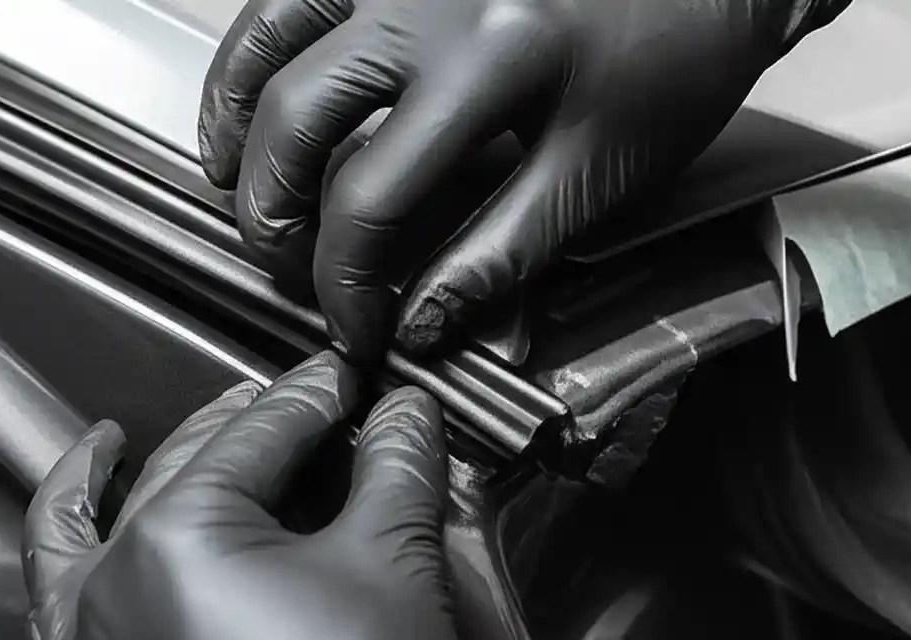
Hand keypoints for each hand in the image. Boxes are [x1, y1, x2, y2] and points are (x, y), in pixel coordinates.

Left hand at [23, 352, 465, 639]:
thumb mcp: (393, 571)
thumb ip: (394, 472)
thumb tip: (401, 417)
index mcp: (178, 537)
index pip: (258, 433)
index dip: (310, 399)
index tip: (339, 384)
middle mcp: (110, 587)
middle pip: (182, 467)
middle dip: (241, 424)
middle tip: (286, 405)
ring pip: (76, 532)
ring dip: (98, 478)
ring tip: (109, 442)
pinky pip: (52, 609)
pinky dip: (65, 562)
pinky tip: (85, 553)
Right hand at [199, 0, 849, 363]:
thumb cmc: (674, 59)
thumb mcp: (596, 175)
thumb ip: (500, 254)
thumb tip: (421, 321)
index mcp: (492, 58)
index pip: (372, 195)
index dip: (348, 282)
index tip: (357, 328)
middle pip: (296, 117)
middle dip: (274, 214)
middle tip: (290, 270)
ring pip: (266, 40)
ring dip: (236, 125)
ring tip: (236, 190)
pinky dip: (252, 50)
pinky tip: (251, 97)